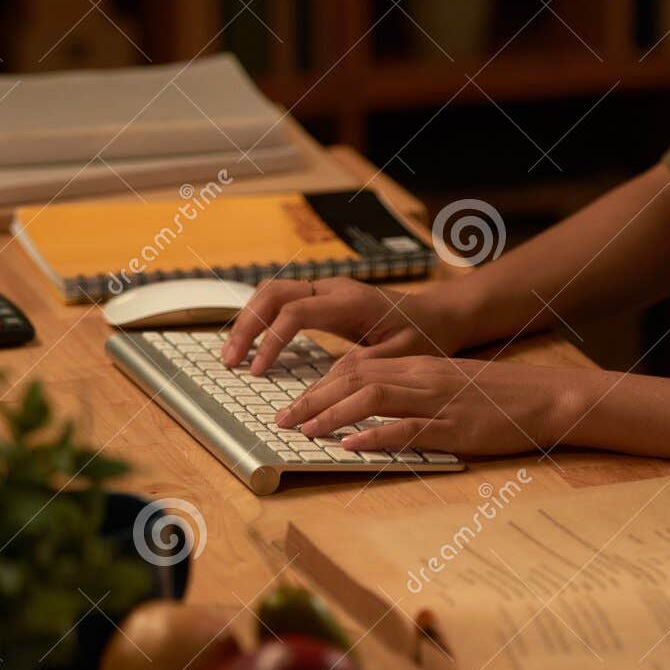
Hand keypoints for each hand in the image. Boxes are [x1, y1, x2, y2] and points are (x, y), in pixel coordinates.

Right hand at [220, 278, 469, 374]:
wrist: (439, 315)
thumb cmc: (424, 336)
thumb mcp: (400, 357)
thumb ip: (364, 367)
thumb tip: (325, 382)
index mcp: (352, 300)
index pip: (295, 311)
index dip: (271, 340)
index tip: (258, 371)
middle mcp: (334, 288)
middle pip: (273, 293)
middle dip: (247, 325)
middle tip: (230, 360)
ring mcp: (326, 289)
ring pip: (272, 291)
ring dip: (248, 320)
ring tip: (233, 354)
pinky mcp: (322, 298)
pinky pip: (282, 300)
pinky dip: (261, 318)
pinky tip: (252, 344)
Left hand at [275, 355, 587, 455]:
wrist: (547, 397)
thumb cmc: (499, 397)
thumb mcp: (449, 386)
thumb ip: (411, 393)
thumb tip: (371, 411)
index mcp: (418, 366)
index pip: (355, 367)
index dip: (318, 385)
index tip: (293, 404)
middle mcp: (421, 378)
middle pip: (354, 379)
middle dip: (312, 400)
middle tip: (282, 420)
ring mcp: (437, 402)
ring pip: (372, 399)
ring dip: (333, 415)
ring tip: (305, 431)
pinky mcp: (454, 427)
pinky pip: (407, 429)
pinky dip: (374, 436)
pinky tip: (351, 445)